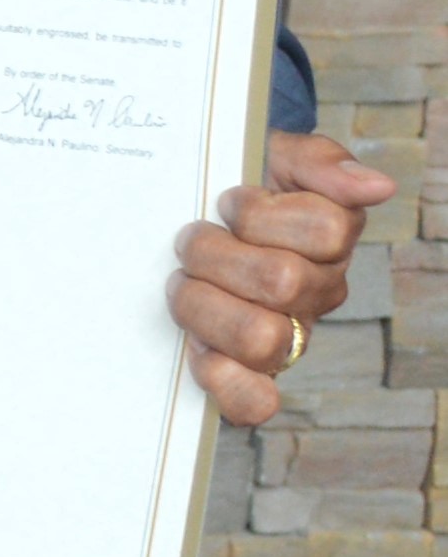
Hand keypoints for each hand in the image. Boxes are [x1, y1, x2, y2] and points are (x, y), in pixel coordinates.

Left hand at [173, 127, 400, 428]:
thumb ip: (321, 163)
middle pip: (283, 282)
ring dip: (202, 305)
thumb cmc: (239, 189)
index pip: (325, 231)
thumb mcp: (275, 155)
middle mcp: (314, 294)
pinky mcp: (248, 374)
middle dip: (217, 253)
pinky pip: (253, 401)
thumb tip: (376, 185)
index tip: (227, 200)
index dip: (264, 213)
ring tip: (181, 281)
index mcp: (329, 243)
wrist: (192, 217)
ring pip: (260, 338)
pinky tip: (199, 353)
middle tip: (189, 239)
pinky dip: (225, 382)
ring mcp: (285, 337)